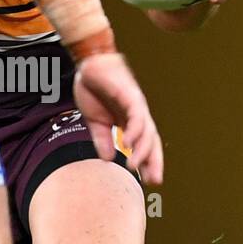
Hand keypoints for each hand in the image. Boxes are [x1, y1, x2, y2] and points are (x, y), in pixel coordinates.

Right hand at [72, 51, 162, 184]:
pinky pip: (136, 115)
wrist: (88, 64)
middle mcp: (137, 114)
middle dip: (154, 160)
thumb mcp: (95, 120)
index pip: (144, 144)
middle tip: (154, 180)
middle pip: (152, 140)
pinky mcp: (129, 95)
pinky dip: (134, 130)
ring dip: (141, 150)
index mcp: (130, 120)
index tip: (149, 180)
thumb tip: (107, 159)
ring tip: (133, 165)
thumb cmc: (93, 88)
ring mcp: (135, 104)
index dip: (148, 161)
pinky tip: (128, 143)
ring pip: (146, 131)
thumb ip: (103, 139)